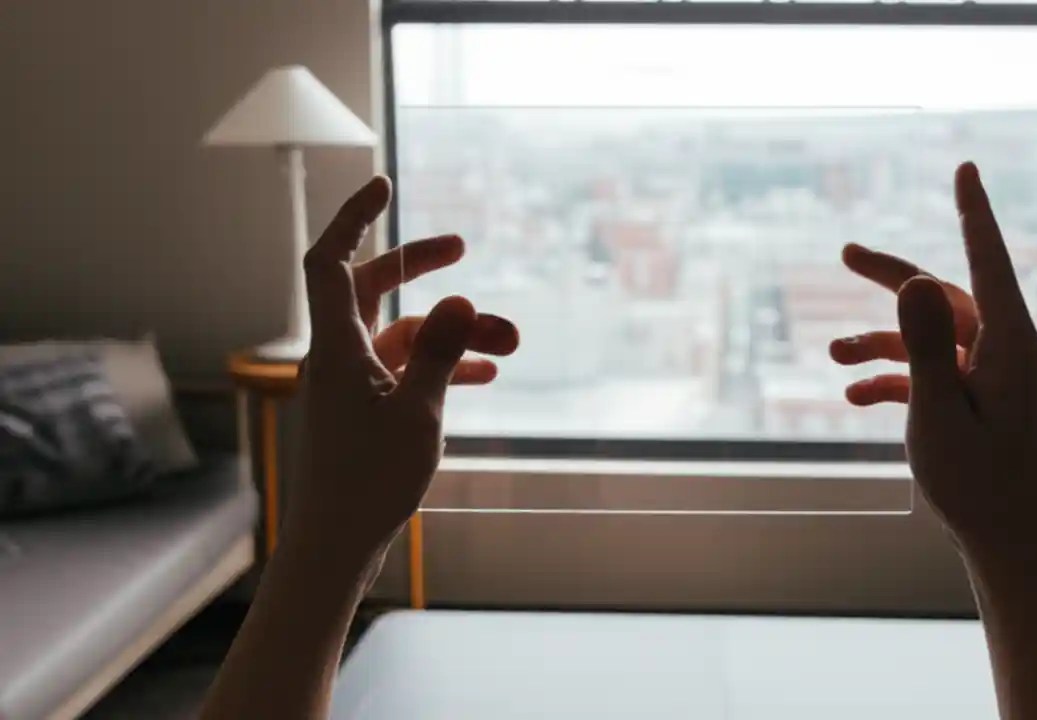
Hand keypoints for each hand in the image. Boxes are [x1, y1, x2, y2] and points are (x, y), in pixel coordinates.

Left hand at [287, 177, 518, 565]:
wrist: (337, 545)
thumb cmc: (369, 481)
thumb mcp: (417, 411)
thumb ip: (439, 352)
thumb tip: (461, 298)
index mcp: (337, 347)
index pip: (332, 261)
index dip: (354, 218)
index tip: (384, 185)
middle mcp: (338, 358)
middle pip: (371, 290)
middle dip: (417, 267)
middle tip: (462, 249)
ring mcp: (351, 387)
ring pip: (403, 339)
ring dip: (452, 335)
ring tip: (511, 345)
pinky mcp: (366, 414)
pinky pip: (405, 374)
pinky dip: (442, 369)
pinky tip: (484, 377)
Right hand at [830, 162, 1036, 551]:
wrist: (1005, 541)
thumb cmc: (977, 483)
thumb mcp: (939, 411)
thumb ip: (925, 345)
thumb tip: (911, 281)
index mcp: (1010, 345)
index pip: (987, 261)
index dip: (974, 211)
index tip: (966, 167)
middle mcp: (1006, 352)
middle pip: (944, 294)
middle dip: (890, 280)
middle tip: (842, 255)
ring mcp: (992, 378)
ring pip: (931, 336)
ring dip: (881, 342)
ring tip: (831, 353)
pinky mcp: (978, 402)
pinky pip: (933, 372)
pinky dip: (895, 377)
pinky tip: (855, 396)